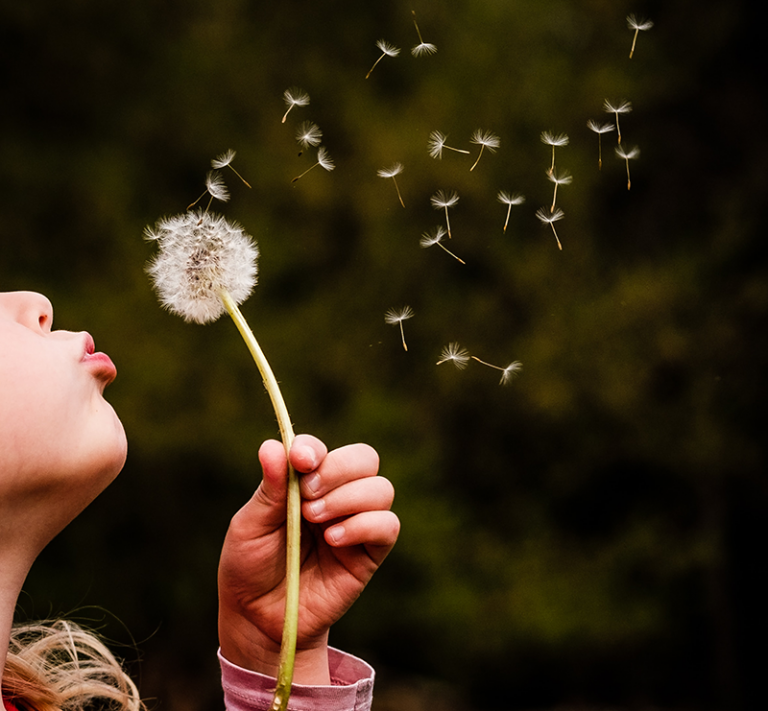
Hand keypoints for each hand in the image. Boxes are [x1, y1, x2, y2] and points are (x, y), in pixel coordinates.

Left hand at [217, 434, 398, 683]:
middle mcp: (336, 496)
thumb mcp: (250, 525)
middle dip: (338, 469)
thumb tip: (273, 445)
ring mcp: (355, 523)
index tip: (300, 461)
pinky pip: (388, 526)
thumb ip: (270, 488)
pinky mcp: (370, 553)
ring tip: (316, 520)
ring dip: (349, 498)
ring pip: (381, 489)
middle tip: (307, 497)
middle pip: (364, 458)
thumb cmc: (250, 567)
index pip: (322, 449)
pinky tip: (334, 539)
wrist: (258, 619)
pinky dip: (364, 525)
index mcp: (304, 482)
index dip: (314, 449)